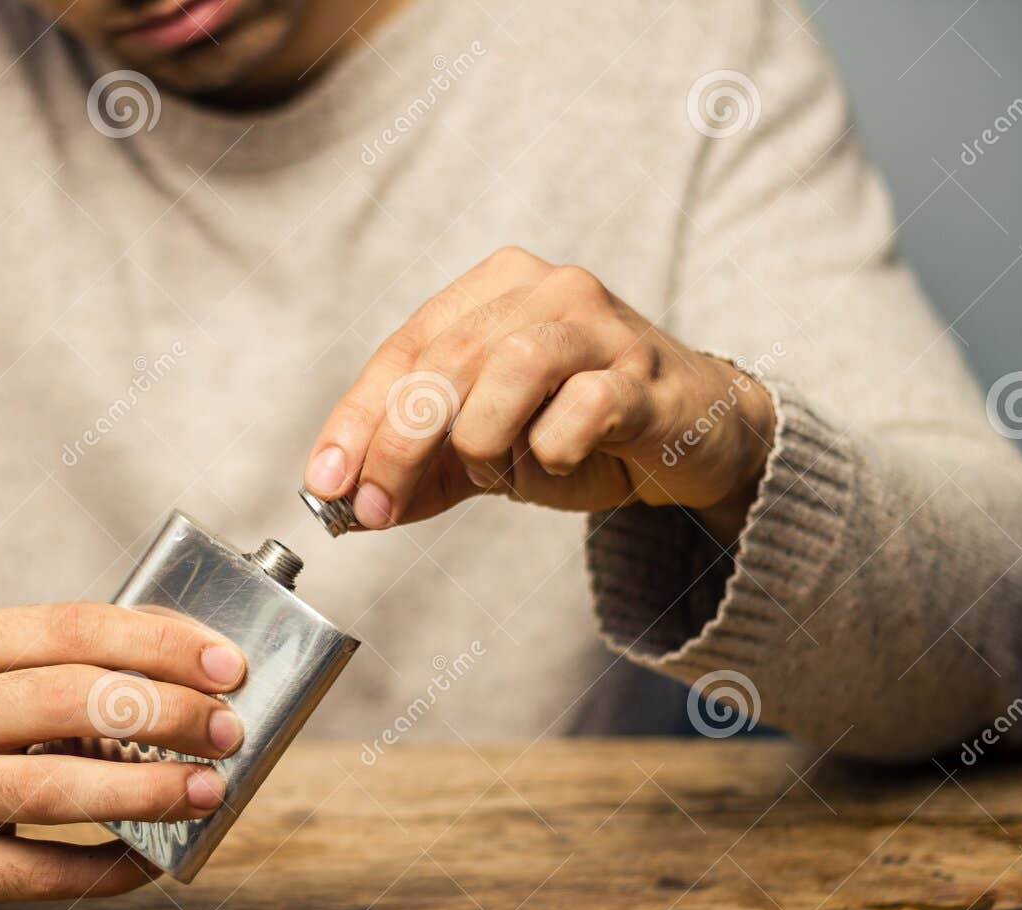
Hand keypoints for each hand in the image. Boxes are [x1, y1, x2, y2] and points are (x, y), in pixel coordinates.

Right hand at [0, 603, 247, 904]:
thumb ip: (72, 656)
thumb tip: (196, 667)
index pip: (72, 629)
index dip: (160, 644)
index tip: (228, 665)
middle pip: (69, 702)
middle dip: (167, 714)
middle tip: (226, 730)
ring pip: (55, 791)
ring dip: (147, 792)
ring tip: (207, 790)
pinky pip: (38, 872)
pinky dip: (107, 869)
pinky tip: (152, 858)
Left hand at [303, 247, 776, 537]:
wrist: (696, 434)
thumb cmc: (580, 429)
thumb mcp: (485, 452)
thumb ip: (419, 472)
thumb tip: (343, 505)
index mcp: (494, 289)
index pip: (404, 349)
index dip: (357, 419)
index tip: (325, 482)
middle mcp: (547, 289)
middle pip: (447, 361)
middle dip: (398, 445)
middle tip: (375, 508)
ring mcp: (603, 326)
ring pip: (512, 371)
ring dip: (485, 443)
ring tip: (500, 474)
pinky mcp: (648, 375)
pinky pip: (583, 411)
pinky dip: (555, 451)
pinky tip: (563, 460)